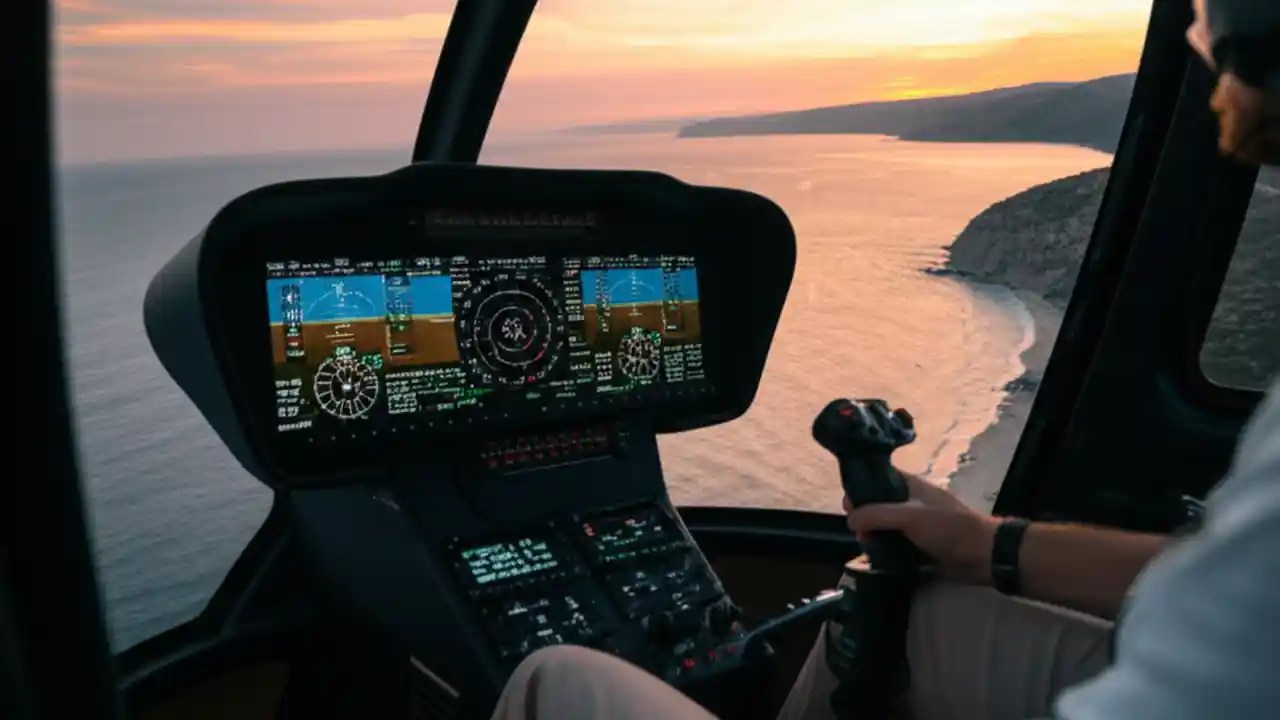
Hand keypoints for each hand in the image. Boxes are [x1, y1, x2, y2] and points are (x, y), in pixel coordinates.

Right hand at [843, 473, 998, 583]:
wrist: (982, 555)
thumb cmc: (948, 527)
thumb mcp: (910, 516)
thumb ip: (877, 515)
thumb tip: (849, 519)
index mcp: (909, 486)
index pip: (878, 477)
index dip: (861, 485)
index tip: (847, 503)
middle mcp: (909, 502)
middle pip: (876, 504)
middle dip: (863, 516)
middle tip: (857, 530)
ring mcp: (913, 525)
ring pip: (883, 526)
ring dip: (872, 535)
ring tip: (866, 545)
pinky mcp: (917, 545)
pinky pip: (892, 545)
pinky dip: (883, 549)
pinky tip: (875, 557)